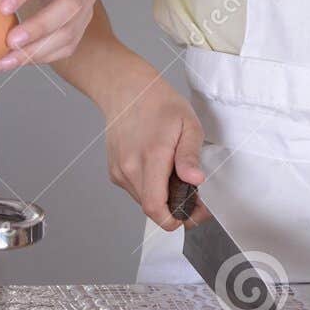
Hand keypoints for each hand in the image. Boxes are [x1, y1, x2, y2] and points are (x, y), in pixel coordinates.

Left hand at [0, 0, 96, 69]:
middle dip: (40, 26)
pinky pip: (68, 43)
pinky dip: (43, 56)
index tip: (2, 7)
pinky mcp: (81, 19)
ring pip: (71, 29)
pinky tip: (18, 60)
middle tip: (10, 41)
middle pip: (70, 3)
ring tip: (7, 60)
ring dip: (39, 49)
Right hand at [105, 71, 210, 231]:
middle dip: (174, 207)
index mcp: (151, 156)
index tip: (191, 213)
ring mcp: (119, 170)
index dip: (174, 220)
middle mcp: (130, 167)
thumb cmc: (159, 104)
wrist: (126, 90)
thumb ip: (190, 155)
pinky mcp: (114, 171)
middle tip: (193, 193)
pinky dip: (150, 187)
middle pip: (152, 207)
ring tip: (174, 174)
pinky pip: (135, 190)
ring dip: (162, 196)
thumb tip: (195, 180)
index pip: (155, 207)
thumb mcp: (188, 124)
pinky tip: (157, 167)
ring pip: (143, 200)